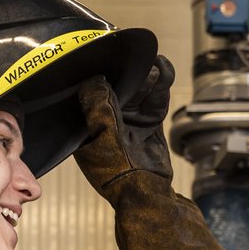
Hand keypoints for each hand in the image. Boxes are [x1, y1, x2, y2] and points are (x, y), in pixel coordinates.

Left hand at [74, 55, 174, 188]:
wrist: (148, 194)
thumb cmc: (118, 173)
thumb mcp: (102, 135)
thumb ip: (98, 106)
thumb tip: (94, 79)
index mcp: (85, 125)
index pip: (89, 91)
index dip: (99, 72)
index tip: (107, 55)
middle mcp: (105, 121)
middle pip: (117, 86)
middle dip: (129, 74)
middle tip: (138, 62)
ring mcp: (127, 122)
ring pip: (138, 90)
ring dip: (147, 77)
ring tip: (155, 67)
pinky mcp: (147, 123)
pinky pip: (154, 99)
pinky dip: (160, 86)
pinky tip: (163, 71)